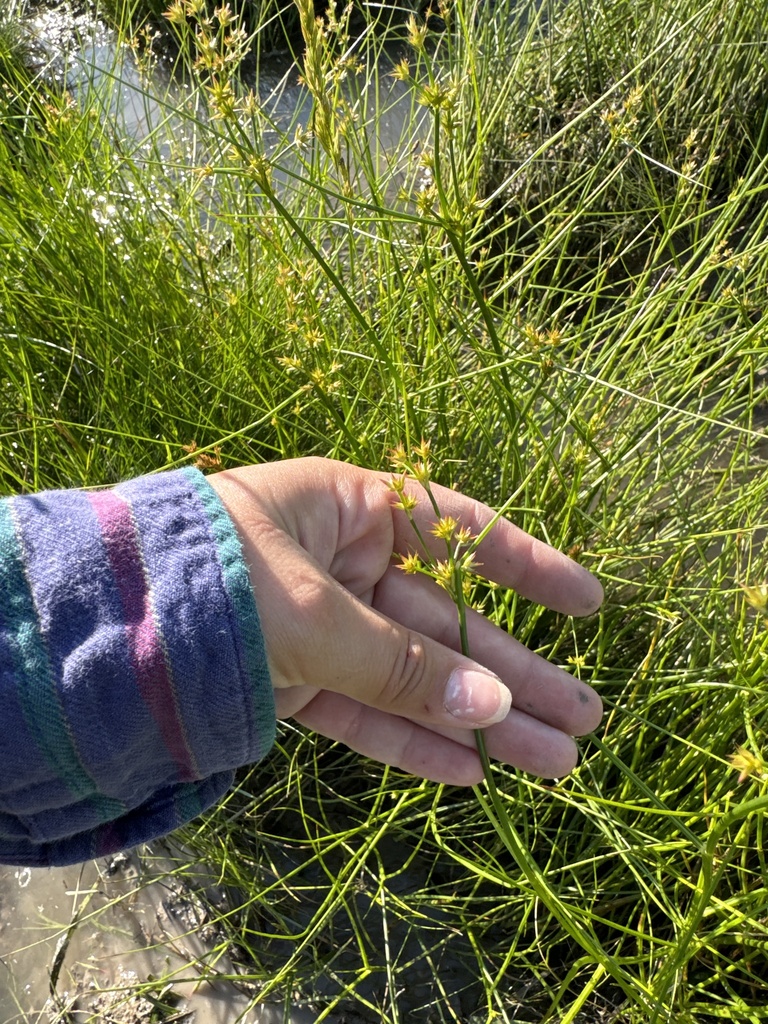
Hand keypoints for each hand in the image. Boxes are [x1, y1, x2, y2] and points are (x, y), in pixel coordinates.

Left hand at [208, 457, 602, 785]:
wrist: (98, 621)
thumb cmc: (213, 577)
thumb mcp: (316, 612)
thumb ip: (402, 664)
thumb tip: (494, 706)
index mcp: (350, 509)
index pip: (459, 533)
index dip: (528, 568)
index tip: (588, 605)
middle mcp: (343, 564)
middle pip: (449, 622)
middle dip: (515, 669)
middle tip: (585, 715)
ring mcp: (319, 627)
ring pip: (415, 678)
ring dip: (479, 721)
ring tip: (555, 761)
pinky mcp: (291, 683)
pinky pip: (366, 714)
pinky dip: (412, 744)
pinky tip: (473, 772)